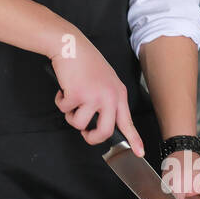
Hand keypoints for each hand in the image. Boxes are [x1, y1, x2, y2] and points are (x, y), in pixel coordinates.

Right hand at [50, 35, 143, 154]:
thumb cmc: (86, 62)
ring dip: (70, 115)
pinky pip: (64, 110)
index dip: (134, 139)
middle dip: (91, 138)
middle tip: (85, 133)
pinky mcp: (76, 95)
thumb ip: (107, 100)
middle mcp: (109, 97)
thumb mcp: (106, 81)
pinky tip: (63, 89)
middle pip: (104, 132)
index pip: (128, 121)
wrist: (71, 45)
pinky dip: (60, 101)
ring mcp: (93, 97)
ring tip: (70, 99)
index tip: (139, 152)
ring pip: (79, 124)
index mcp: (119, 94)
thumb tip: (100, 120)